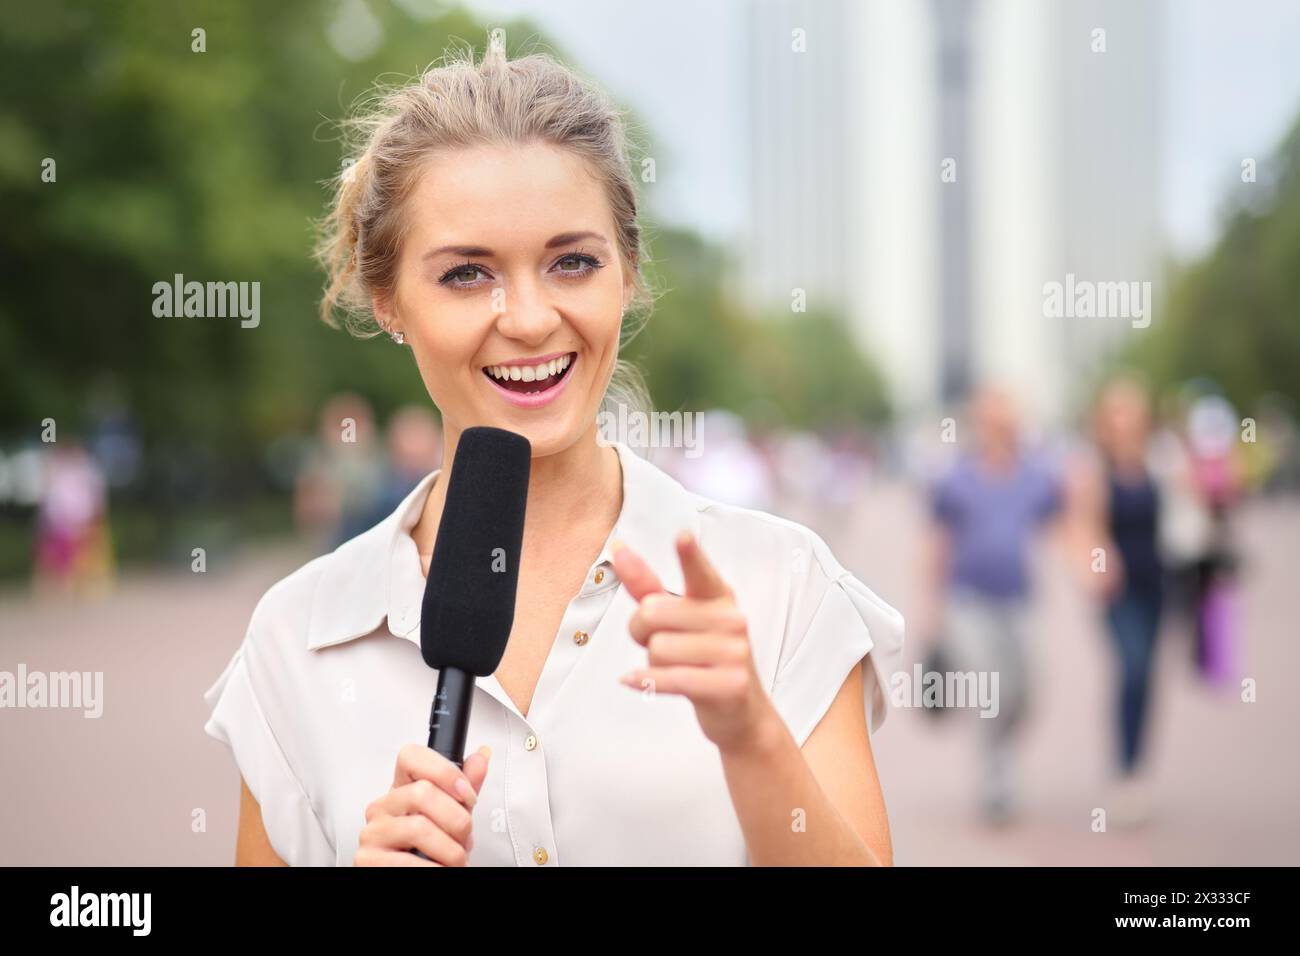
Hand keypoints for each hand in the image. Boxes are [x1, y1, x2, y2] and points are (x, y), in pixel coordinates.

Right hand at [354, 743, 489, 865]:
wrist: (417, 877)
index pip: (411, 756)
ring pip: (418, 828)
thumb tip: (481, 757)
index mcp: (401, 789)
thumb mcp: (452, 814)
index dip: (445, 771)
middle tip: (465, 838)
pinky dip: (435, 869)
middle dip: (457, 820)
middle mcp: (382, 807)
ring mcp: (372, 833)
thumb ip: (466, 786)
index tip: (467, 795)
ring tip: (457, 860)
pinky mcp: (367, 860)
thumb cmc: (433, 848)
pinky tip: (440, 869)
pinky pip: (407, 862)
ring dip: (450, 851)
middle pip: (422, 792)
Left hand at [614, 531, 778, 754]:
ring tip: (673, 667)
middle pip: (653, 613)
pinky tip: (633, 681)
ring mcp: (734, 652)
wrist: (742, 712)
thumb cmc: (704, 656)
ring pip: (657, 649)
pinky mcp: (729, 685)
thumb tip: (619, 549)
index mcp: (719, 595)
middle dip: (641, 631)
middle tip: (656, 641)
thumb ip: (648, 585)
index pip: (700, 572)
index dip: (690, 556)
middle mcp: (731, 619)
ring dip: (652, 663)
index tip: (682, 537)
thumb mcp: (681, 618)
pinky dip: (647, 681)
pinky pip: (671, 678)